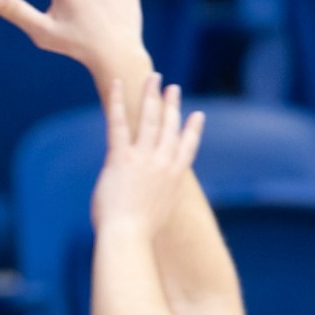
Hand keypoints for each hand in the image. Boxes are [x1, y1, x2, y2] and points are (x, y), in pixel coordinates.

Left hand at [93, 75, 203, 235]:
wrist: (128, 237)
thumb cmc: (139, 234)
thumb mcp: (157, 216)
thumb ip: (158, 201)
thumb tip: (153, 205)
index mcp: (174, 178)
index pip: (187, 147)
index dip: (193, 129)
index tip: (197, 115)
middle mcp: (163, 163)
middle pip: (169, 127)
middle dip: (171, 105)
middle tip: (173, 87)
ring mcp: (144, 158)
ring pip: (149, 119)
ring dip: (151, 96)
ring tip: (154, 78)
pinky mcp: (122, 158)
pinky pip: (119, 123)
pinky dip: (117, 102)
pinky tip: (117, 85)